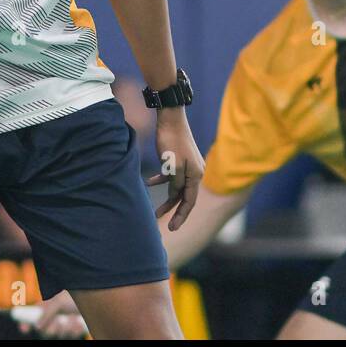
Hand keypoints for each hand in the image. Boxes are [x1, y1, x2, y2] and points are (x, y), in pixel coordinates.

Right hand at [29, 291, 88, 337]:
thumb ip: (47, 312)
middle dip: (51, 328)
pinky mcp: (72, 332)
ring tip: (73, 317)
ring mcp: (63, 326)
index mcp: (46, 309)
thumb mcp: (59, 301)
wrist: (95, 299)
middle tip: (59, 321)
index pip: (31, 317)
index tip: (24, 328)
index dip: (25, 323)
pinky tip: (79, 321)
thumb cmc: (75, 297)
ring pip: (58, 335)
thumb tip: (37, 325)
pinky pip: (70, 336)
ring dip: (66, 327)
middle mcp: (52, 318)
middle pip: (43, 332)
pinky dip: (75, 329)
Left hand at [146, 106, 203, 229]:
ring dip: (167, 198)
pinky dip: (162, 181)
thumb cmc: (171, 141)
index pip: (189, 201)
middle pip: (184, 197)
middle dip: (174, 211)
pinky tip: (149, 182)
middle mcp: (195, 172)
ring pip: (177, 188)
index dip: (181, 216)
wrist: (170, 117)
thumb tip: (175, 196)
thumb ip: (174, 184)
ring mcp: (187, 165)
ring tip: (155, 211)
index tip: (172, 228)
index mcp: (196, 175)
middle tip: (165, 226)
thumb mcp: (172, 167)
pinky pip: (172, 176)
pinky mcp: (179, 159)